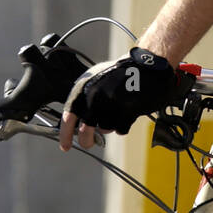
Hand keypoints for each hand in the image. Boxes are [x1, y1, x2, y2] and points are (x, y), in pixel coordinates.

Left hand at [59, 47, 174, 150]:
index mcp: (84, 86)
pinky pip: (120, 130)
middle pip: (85, 131)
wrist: (148, 66)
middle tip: (88, 142)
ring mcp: (111, 104)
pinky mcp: (127, 111)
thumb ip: (84, 98)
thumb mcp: (97, 78)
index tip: (65, 146)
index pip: (69, 115)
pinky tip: (128, 111)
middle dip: (86, 140)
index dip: (65, 134)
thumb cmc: (122, 72)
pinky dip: (123, 125)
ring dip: (110, 125)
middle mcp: (95, 95)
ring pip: (104, 129)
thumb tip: (74, 123)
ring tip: (118, 109)